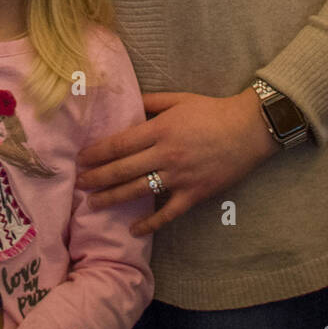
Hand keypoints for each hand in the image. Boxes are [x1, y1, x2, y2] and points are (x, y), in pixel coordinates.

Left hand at [76, 90, 277, 237]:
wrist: (249, 129)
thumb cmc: (212, 111)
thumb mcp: (178, 99)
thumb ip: (151, 102)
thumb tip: (128, 103)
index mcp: (160, 130)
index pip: (120, 144)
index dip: (97, 153)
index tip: (80, 158)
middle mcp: (166, 154)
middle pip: (123, 169)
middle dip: (97, 177)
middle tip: (78, 183)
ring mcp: (180, 177)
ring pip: (139, 191)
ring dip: (113, 198)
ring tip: (93, 204)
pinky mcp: (195, 193)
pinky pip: (169, 212)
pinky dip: (150, 223)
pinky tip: (133, 229)